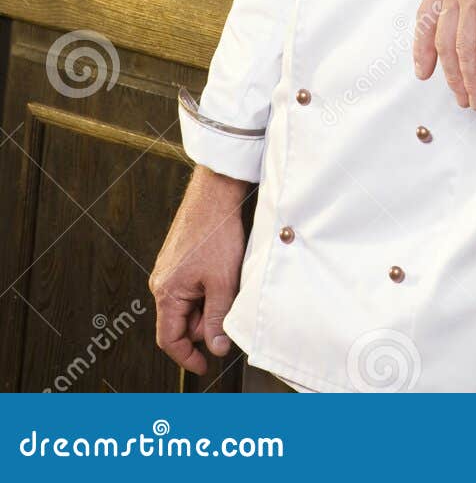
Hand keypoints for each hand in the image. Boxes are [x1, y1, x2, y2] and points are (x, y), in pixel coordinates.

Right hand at [149, 166, 249, 375]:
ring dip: (209, 305)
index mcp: (166, 292)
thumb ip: (218, 319)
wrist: (215, 194)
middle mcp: (162, 283)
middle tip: (228, 307)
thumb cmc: (216, 232)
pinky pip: (192, 287)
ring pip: (189, 305)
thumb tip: (217, 348)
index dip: (188, 357)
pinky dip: (208, 289)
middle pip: (182, 323)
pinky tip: (222, 273)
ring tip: (226, 283)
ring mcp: (169, 271)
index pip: (169, 340)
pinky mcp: (179, 260)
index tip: (206, 365)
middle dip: (205, 323)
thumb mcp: (223, 282)